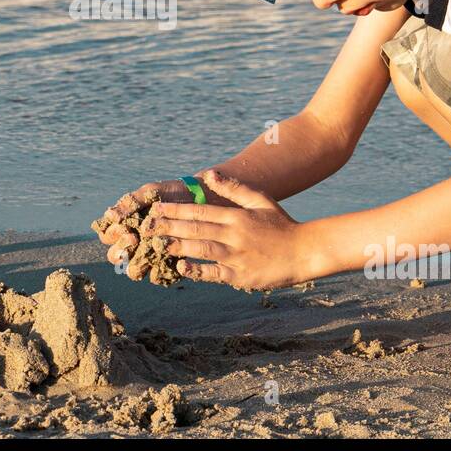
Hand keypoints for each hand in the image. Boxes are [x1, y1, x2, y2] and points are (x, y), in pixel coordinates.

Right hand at [96, 176, 238, 266]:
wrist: (200, 200)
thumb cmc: (171, 194)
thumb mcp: (150, 193)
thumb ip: (131, 202)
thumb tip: (110, 215)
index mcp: (125, 226)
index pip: (108, 236)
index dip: (114, 236)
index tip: (128, 230)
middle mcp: (134, 243)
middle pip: (115, 257)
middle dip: (122, 251)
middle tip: (135, 240)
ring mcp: (149, 255)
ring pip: (134, 271)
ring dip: (138, 266)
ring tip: (150, 255)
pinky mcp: (166, 265)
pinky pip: (158, 276)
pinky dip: (160, 273)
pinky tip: (169, 266)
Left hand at [142, 171, 303, 289]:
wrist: (305, 251)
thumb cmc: (281, 224)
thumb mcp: (260, 200)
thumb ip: (233, 187)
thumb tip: (207, 174)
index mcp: (236, 216)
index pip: (199, 211)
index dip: (175, 210)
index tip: (155, 209)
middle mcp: (234, 234)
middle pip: (195, 229)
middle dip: (168, 227)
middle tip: (146, 227)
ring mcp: (237, 256)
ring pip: (201, 249)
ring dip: (177, 246)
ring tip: (158, 244)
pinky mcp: (241, 277)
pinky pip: (214, 273)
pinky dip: (197, 270)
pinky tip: (181, 267)